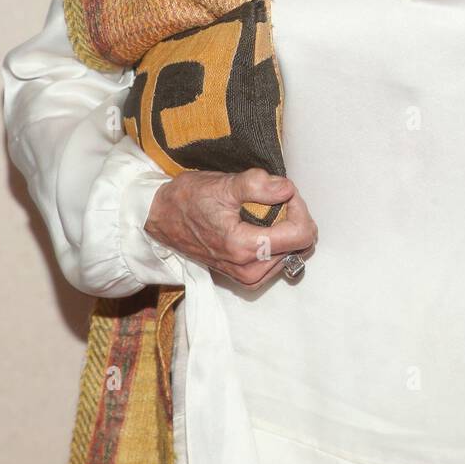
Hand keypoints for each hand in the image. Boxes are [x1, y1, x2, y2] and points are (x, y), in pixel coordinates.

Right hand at [144, 168, 317, 286]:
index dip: (299, 207)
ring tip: (261, 210)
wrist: (163, 218)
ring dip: (285, 228)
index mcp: (244, 248)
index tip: (283, 192)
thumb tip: (287, 189)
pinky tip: (259, 225)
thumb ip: (257, 185)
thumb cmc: (189, 200)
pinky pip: (279, 258)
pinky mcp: (247, 278)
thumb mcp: (222, 184)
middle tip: (272, 198)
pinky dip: (277, 239)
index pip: (301, 234)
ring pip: (293, 252)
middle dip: (293, 216)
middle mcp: (249, 270)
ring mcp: (248, 278)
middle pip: (300, 244)